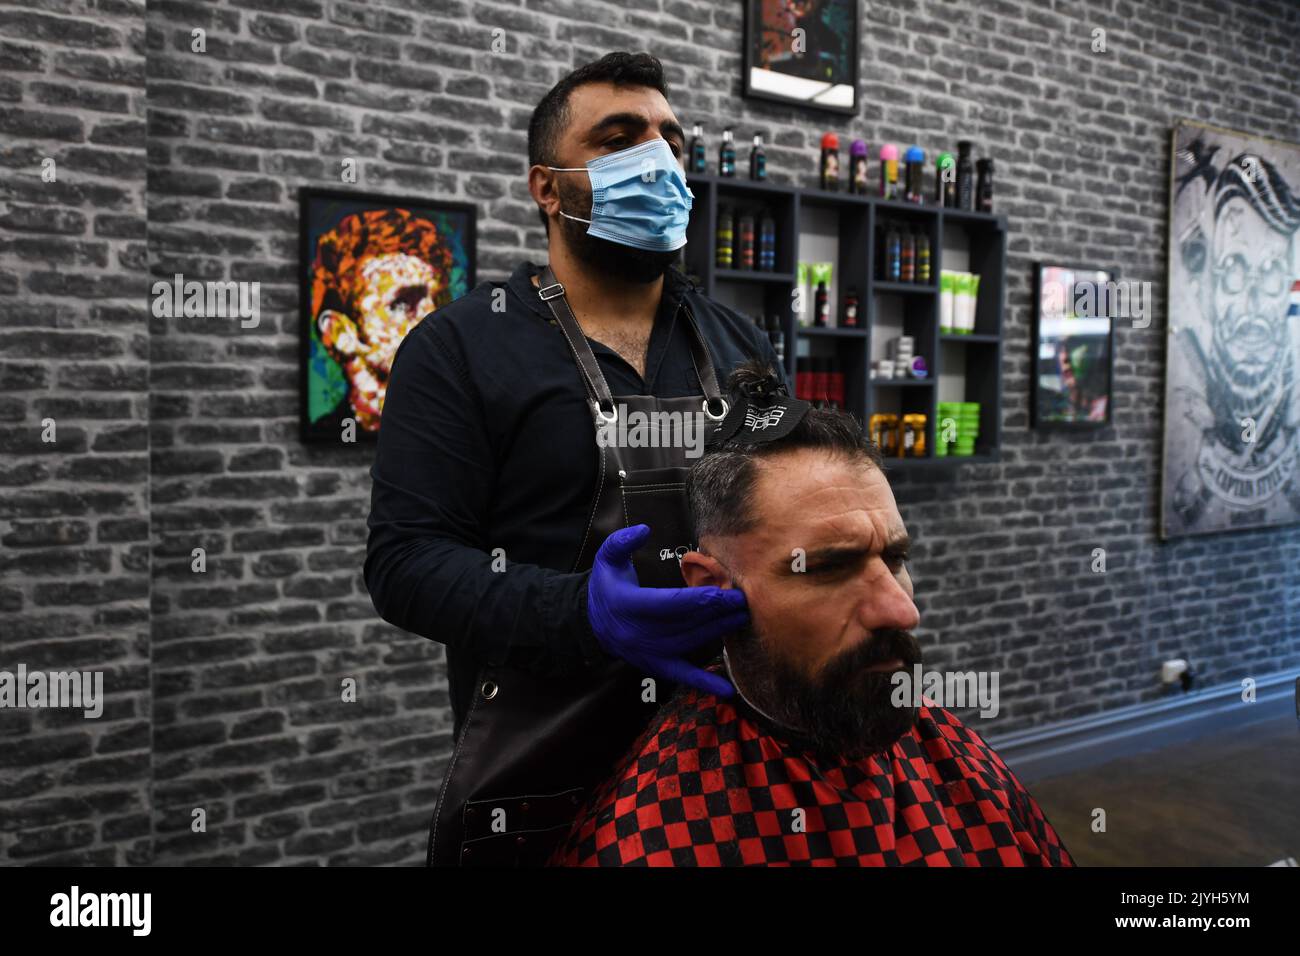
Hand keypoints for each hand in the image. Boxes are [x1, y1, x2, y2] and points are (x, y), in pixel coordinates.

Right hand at [587, 524, 746, 697]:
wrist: (591, 622)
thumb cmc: (606, 586)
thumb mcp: (606, 559)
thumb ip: (622, 542)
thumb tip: (644, 530)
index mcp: (628, 605)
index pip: (672, 603)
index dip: (701, 599)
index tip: (727, 591)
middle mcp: (639, 633)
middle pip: (687, 623)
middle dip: (719, 612)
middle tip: (746, 601)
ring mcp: (648, 652)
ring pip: (691, 642)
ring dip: (719, 631)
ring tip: (742, 617)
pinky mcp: (655, 666)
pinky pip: (682, 675)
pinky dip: (705, 683)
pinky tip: (728, 690)